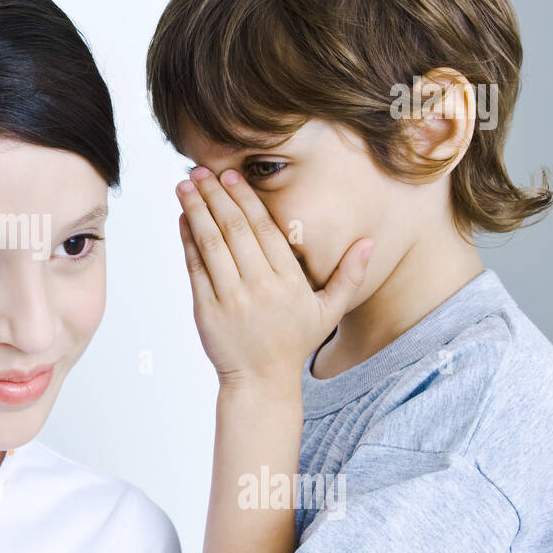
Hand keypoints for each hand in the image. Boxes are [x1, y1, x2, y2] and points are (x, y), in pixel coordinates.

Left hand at [176, 167, 373, 387]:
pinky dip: (187, 240)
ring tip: (185, 185)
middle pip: (234, 229)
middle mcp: (259, 286)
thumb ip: (349, 275)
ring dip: (196, 210)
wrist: (260, 382)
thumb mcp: (329, 312)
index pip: (264, 228)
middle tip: (200, 170)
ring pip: (211, 243)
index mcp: (288, 281)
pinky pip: (195, 267)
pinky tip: (183, 218)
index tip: (230, 175)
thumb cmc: (294, 343)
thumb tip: (369, 242)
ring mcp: (230, 297)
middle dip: (215, 195)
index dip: (245, 198)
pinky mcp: (206, 308)